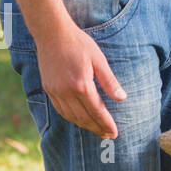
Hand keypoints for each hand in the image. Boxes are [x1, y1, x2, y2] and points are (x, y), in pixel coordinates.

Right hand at [35, 22, 126, 139]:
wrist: (52, 34)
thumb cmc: (79, 44)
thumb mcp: (99, 60)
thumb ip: (110, 81)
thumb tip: (123, 98)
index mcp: (81, 85)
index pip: (96, 111)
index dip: (106, 123)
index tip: (114, 133)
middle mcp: (66, 92)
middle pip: (83, 117)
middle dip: (97, 128)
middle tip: (108, 135)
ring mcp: (55, 92)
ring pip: (71, 117)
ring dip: (84, 126)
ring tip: (96, 130)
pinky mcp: (48, 89)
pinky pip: (60, 110)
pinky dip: (71, 118)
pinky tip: (79, 120)